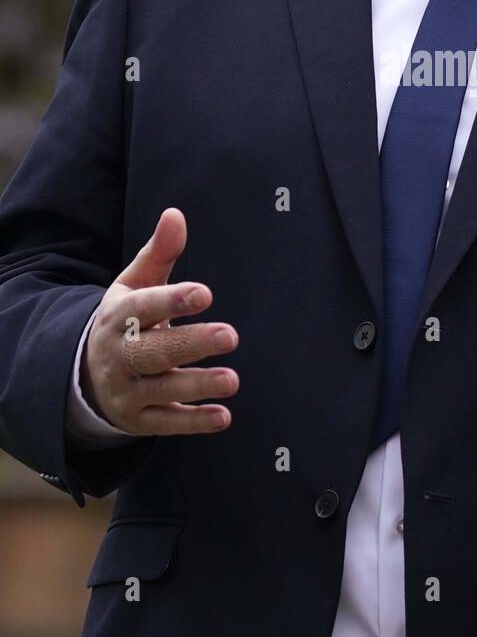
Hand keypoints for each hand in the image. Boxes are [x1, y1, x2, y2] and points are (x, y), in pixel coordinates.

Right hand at [80, 207, 238, 434]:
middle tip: (231, 335)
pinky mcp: (138, 419)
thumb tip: (176, 214)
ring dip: (197, 385)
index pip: (144, 307)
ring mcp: (127, 390)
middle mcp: (119, 355)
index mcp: (118, 317)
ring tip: (232, 379)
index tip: (205, 293)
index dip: (172, 300)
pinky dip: (193, 422)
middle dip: (192, 343)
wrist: (83, 374)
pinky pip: (166, 422)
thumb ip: (159, 252)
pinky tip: (223, 417)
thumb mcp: (135, 284)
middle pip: (154, 350)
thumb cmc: (125, 320)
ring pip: (161, 389)